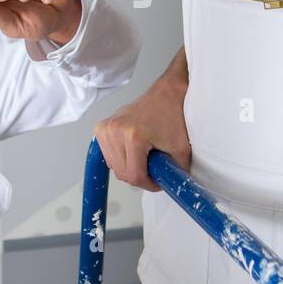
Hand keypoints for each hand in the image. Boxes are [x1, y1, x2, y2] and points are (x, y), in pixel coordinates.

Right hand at [95, 52, 190, 191]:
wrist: (166, 94)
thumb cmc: (174, 117)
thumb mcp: (181, 150)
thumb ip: (174, 174)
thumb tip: (169, 189)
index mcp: (133, 136)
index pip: (134, 177)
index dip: (149, 184)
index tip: (159, 180)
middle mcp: (115, 131)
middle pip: (122, 174)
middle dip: (140, 176)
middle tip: (155, 166)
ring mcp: (105, 128)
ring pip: (114, 167)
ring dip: (129, 167)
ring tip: (145, 155)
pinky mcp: (101, 128)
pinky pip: (108, 156)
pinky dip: (120, 158)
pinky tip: (133, 150)